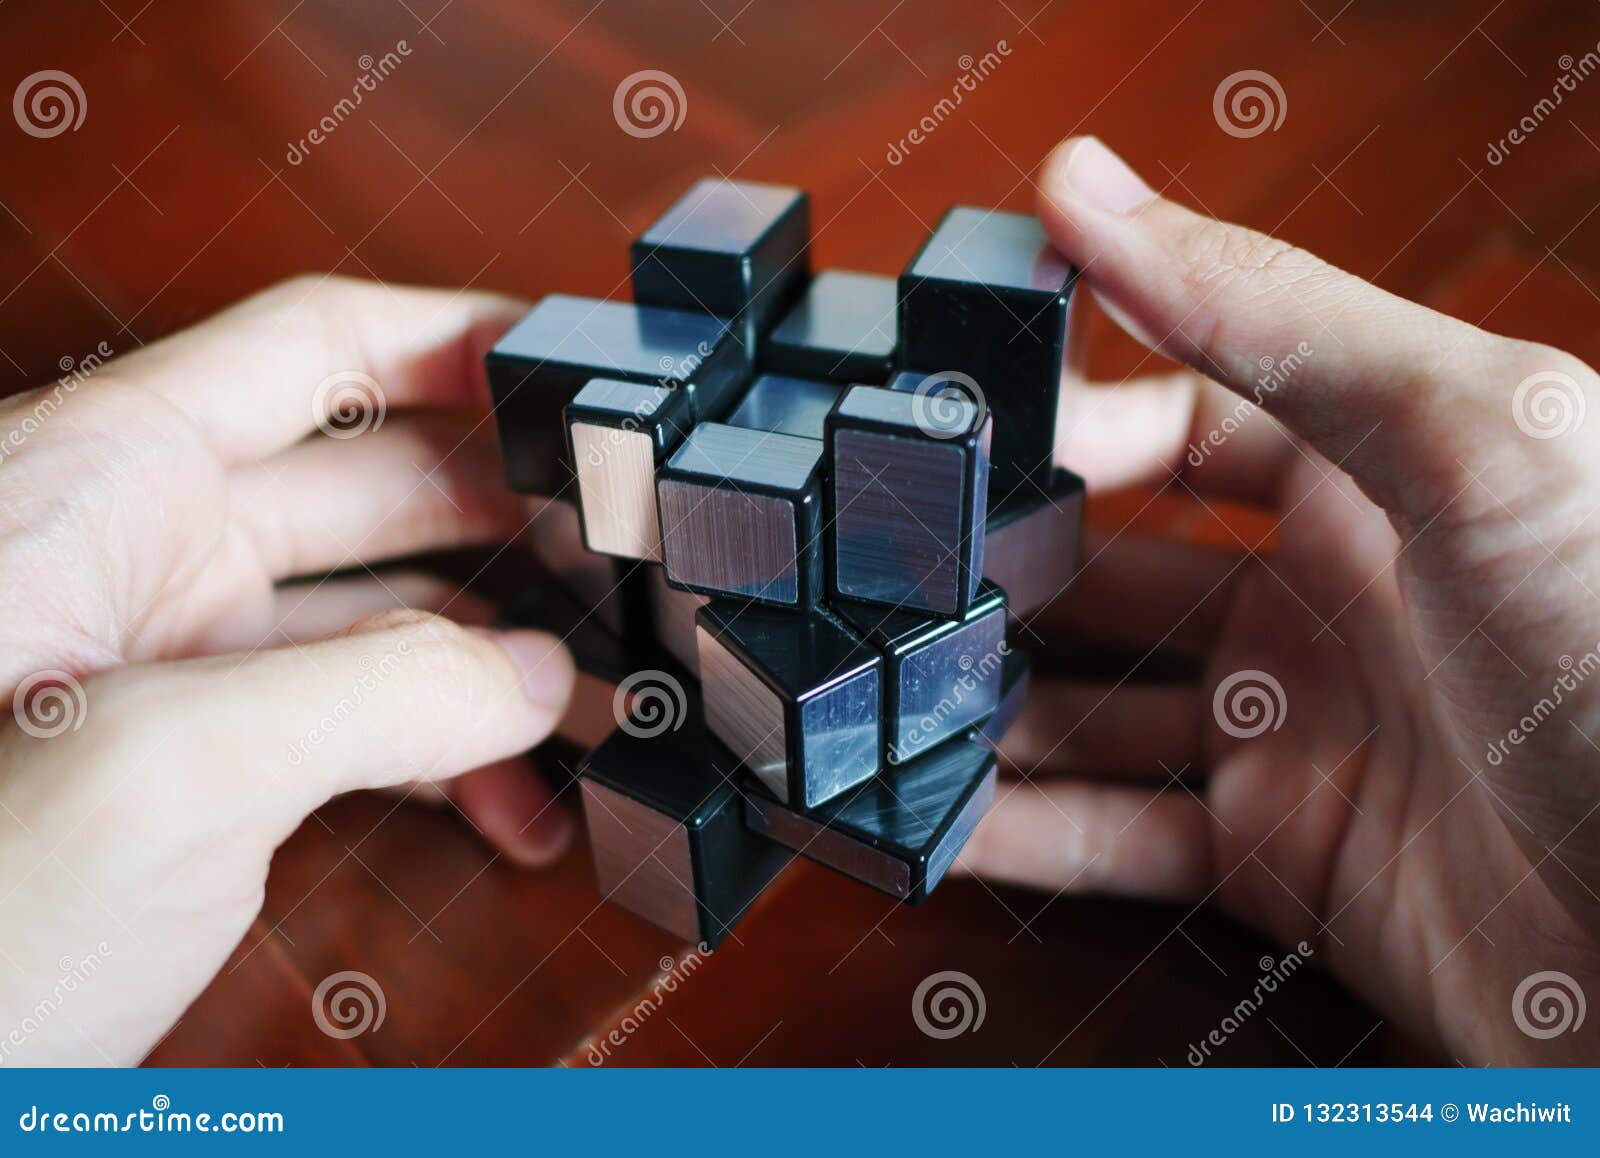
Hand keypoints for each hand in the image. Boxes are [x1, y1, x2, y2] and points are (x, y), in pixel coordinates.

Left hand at [0, 276, 576, 1063]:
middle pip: (376, 481)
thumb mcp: (161, 774)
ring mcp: (164, 657)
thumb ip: (372, 695)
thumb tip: (525, 677)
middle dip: (512, 518)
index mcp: (96, 483)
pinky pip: (349, 717)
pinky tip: (512, 800)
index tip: (569, 357)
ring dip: (490, 660)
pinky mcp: (189, 757)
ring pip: (377, 613)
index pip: (311, 344)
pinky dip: (438, 750)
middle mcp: (132, 549)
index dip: (455, 334)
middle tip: (621, 550)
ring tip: (587, 708)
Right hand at [958, 137, 1599, 1063]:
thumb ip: (1269, 312)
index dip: (1063, 422)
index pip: (1169, 416)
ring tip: (884, 698)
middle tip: (895, 583)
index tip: (962, 442)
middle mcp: (1320, 599)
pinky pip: (1115, 835)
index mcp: (1368, 474)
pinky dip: (1021, 835)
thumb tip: (1088, 190)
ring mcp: (1289, 731)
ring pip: (1091, 706)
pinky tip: (939, 817)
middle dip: (1001, 574)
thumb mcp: (1466, 439)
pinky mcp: (1277, 858)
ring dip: (987, 705)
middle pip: (1107, 568)